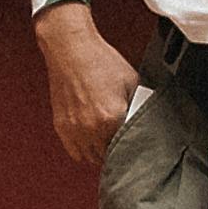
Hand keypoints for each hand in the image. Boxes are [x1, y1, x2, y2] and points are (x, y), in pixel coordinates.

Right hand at [41, 11, 140, 166]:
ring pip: (90, 158)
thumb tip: (145, 119)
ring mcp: (74, 130)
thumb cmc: (100, 61)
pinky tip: (92, 141)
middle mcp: (91, 129)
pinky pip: (75, 152)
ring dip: (100, 154)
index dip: (133, 146)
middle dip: (116, 150)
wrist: (72, 50)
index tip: (136, 144)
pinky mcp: (61, 127)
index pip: (126, 147)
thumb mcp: (131, 81)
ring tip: (108, 143)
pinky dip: (84, 151)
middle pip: (108, 156)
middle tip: (124, 143)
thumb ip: (138, 105)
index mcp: (112, 118)